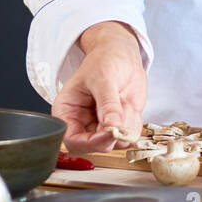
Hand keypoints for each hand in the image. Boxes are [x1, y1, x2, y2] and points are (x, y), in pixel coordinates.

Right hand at [52, 21, 147, 153]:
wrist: (121, 55)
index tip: (109, 133)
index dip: (90, 142)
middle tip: (123, 116)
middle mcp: (82, 122)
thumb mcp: (103, 78)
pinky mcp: (119, 125)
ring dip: (125, 126)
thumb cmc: (104, 61)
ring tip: (124, 101)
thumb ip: (107, 104)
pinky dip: (135, 123)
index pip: (72, 140)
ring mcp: (102, 125)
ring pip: (115, 143)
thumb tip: (111, 126)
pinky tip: (130, 105)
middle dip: (112, 135)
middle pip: (94, 146)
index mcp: (67, 112)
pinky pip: (129, 135)